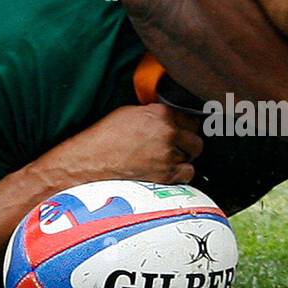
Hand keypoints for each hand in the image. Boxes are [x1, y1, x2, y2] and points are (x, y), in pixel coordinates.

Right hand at [62, 104, 203, 186]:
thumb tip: (167, 118)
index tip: (182, 130)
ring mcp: (168, 154)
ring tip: (166, 159)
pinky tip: (167, 170)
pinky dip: (180, 174)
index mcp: (160, 113)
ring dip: (183, 158)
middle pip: (196, 139)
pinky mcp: (166, 175)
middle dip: (187, 143)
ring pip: (192, 157)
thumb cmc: (105, 137)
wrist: (92, 160)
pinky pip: (188, 174)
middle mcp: (168, 132)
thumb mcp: (130, 113)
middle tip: (175, 146)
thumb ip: (154, 114)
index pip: (191, 118)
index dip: (185, 126)